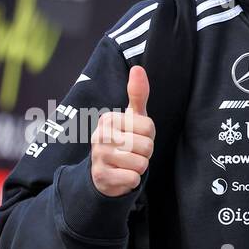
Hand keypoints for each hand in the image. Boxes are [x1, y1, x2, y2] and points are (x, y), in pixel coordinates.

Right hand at [90, 65, 155, 197]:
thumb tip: (138, 68)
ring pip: (141, 164)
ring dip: (139, 167)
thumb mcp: (132, 117)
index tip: (135, 138)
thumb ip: (137, 94)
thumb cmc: (123, 140)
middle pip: (146, 146)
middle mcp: (100, 136)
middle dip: (145, 153)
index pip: (149, 128)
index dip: (148, 137)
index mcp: (108, 119)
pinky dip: (132, 180)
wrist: (103, 173)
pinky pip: (133, 179)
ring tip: (126, 163)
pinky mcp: (101, 177)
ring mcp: (99, 157)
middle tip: (131, 152)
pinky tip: (121, 175)